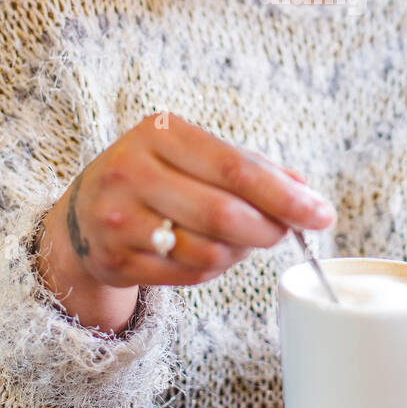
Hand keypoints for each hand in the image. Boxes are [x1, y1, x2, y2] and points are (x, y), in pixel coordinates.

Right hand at [35, 112, 333, 329]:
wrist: (85, 210)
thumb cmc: (159, 175)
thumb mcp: (195, 154)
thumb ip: (251, 167)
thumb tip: (306, 192)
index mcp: (160, 132)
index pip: (235, 167)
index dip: (284, 196)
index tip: (321, 214)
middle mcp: (132, 170)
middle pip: (223, 214)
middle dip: (269, 229)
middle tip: (287, 233)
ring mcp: (118, 217)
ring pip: (207, 250)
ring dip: (240, 252)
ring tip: (242, 240)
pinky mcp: (115, 259)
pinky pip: (186, 274)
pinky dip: (212, 269)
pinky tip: (212, 252)